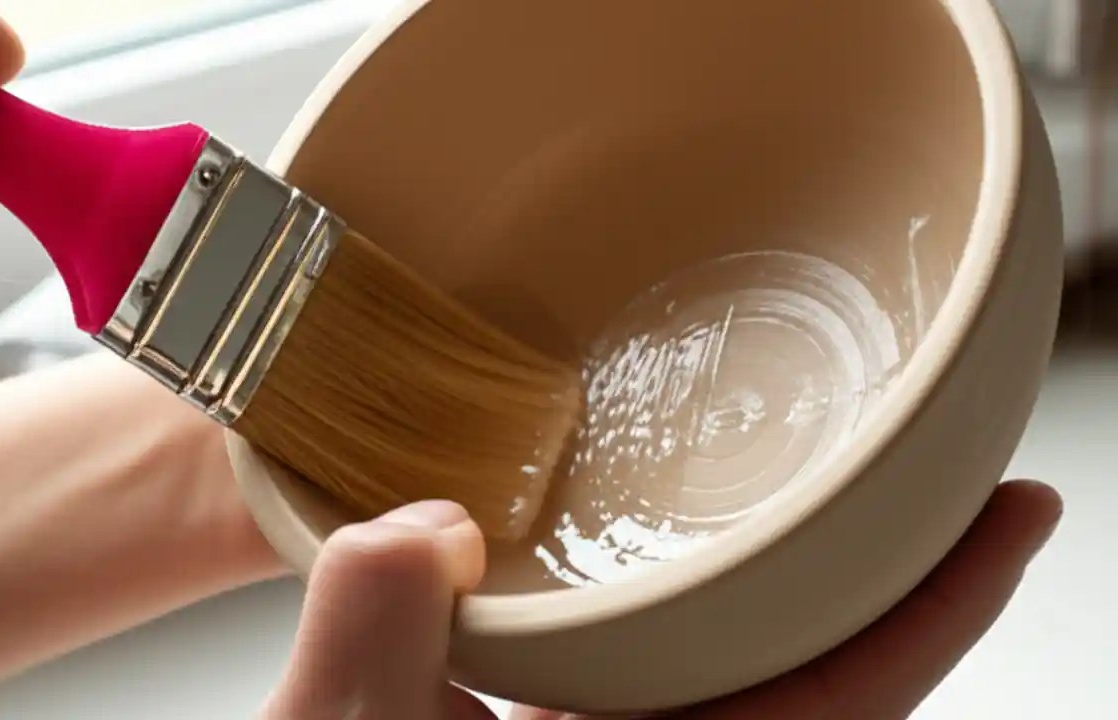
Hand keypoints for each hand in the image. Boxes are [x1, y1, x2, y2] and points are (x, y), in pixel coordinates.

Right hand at [261, 481, 1060, 719]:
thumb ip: (371, 637)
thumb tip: (423, 527)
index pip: (834, 707)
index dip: (940, 614)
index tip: (1019, 515)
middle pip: (821, 673)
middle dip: (891, 574)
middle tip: (942, 465)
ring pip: (754, 666)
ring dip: (805, 582)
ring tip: (840, 491)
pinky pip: (682, 661)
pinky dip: (715, 598)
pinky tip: (702, 550)